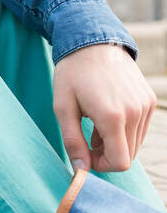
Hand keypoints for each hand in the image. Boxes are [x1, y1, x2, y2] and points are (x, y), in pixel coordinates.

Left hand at [52, 42, 157, 172]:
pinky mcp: (149, 100)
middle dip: (106, 154)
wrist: (92, 42)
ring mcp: (145, 106)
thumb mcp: (62, 107)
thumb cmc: (72, 74)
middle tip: (86, 138)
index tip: (85, 154)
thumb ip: (72, 140)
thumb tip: (81, 170)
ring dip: (115, 141)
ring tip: (94, 122)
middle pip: (128, 155)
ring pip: (135, 143)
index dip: (101, 165)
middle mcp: (135, 112)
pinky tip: (107, 113)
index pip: (120, 162)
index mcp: (112, 116)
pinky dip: (124, 129)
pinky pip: (140, 128)